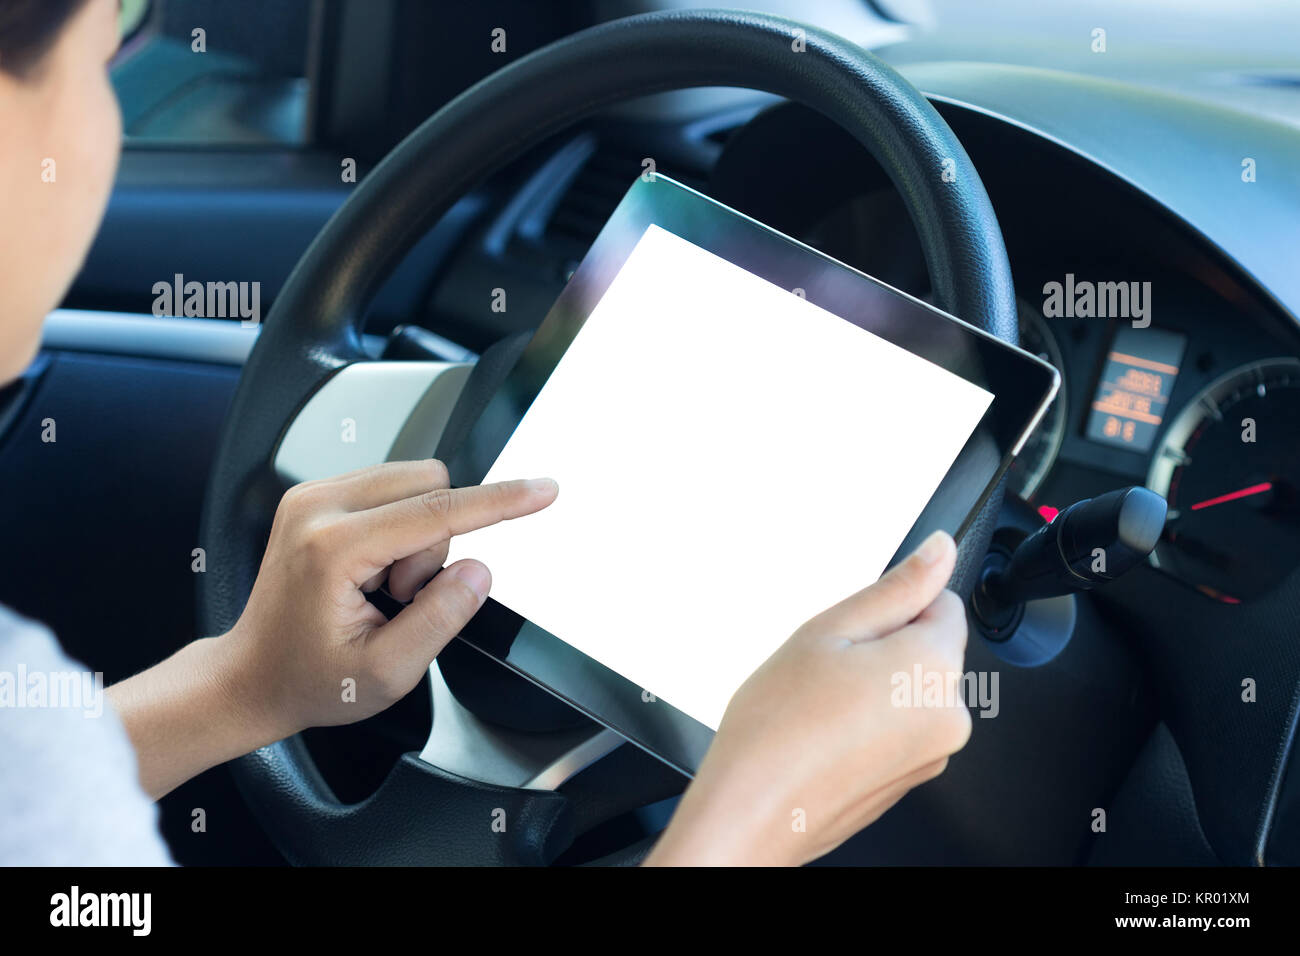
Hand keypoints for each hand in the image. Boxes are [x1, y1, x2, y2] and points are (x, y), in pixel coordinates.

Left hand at [218, 460, 557, 740]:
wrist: (252, 676)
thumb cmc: (308, 679)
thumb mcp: (387, 672)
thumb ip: (441, 619)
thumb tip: (477, 570)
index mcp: (332, 548)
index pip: (438, 511)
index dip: (501, 502)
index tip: (543, 491)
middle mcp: (317, 507)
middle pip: (430, 485)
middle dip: (436, 542)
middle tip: (401, 597)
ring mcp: (313, 495)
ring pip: (415, 484)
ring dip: (419, 536)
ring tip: (382, 589)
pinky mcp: (317, 495)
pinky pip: (393, 489)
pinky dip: (400, 529)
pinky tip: (371, 573)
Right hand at [645, 530, 970, 866]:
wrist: (750, 812)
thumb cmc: (777, 726)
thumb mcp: (827, 631)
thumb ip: (895, 588)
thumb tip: (941, 550)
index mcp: (933, 668)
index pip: (945, 604)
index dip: (895, 607)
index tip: (854, 630)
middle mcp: (950, 715)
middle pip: (931, 650)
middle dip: (886, 648)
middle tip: (827, 668)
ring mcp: (933, 754)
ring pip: (913, 690)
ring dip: (878, 687)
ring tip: (821, 705)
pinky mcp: (912, 779)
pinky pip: (901, 729)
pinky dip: (872, 724)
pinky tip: (827, 733)